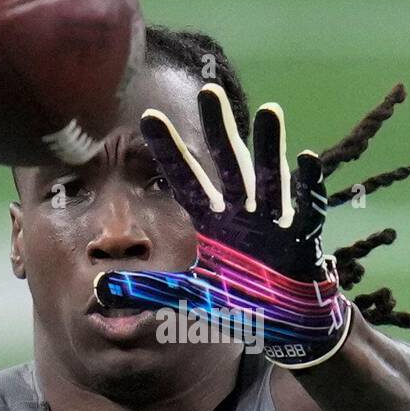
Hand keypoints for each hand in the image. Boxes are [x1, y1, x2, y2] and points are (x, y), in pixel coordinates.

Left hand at [92, 84, 350, 368]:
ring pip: (269, 178)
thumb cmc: (239, 295)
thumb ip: (149, 289)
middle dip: (220, 130)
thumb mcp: (190, 294)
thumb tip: (100, 289)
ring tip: (269, 110)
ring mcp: (273, 222)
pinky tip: (307, 159)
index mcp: (213, 221)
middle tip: (209, 90)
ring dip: (270, 147)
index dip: (168, 152)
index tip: (147, 118)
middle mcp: (241, 212)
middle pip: (229, 165)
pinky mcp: (300, 239)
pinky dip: (309, 187)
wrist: (281, 319)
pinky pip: (306, 210)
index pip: (186, 181)